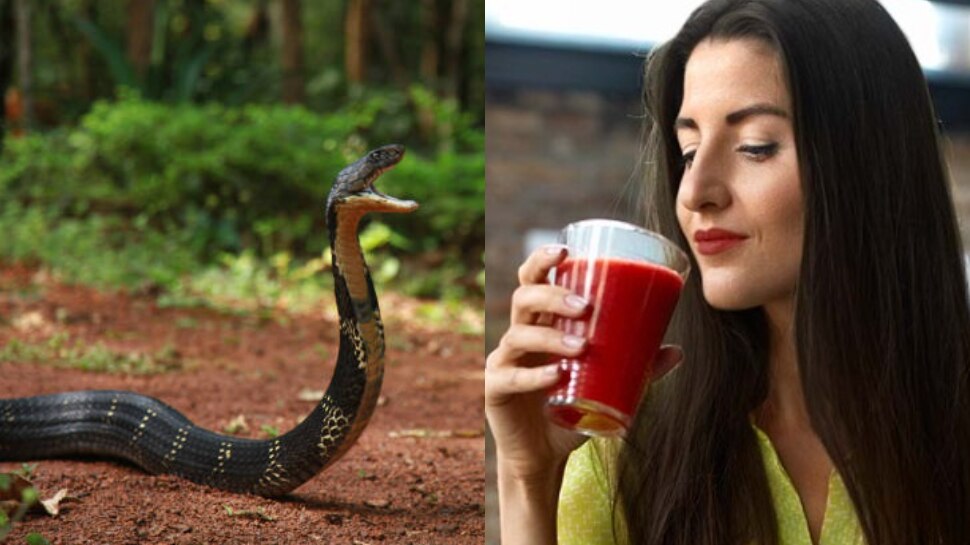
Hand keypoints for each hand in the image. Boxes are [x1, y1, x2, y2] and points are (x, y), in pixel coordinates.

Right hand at [486, 244, 683, 483]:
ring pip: (519, 334)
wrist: (544, 455)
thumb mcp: (608, 384)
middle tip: (586, 307)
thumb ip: (638, 368)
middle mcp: (520, 334)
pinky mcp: (496, 388)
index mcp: (542, 322)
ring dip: (551, 336)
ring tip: (581, 347)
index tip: (566, 250)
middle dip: (553, 295)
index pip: (533, 279)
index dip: (542, 260)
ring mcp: (504, 360)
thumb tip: (677, 351)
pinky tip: (555, 376)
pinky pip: (510, 375)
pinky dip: (533, 375)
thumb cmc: (572, 408)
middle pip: (524, 298)